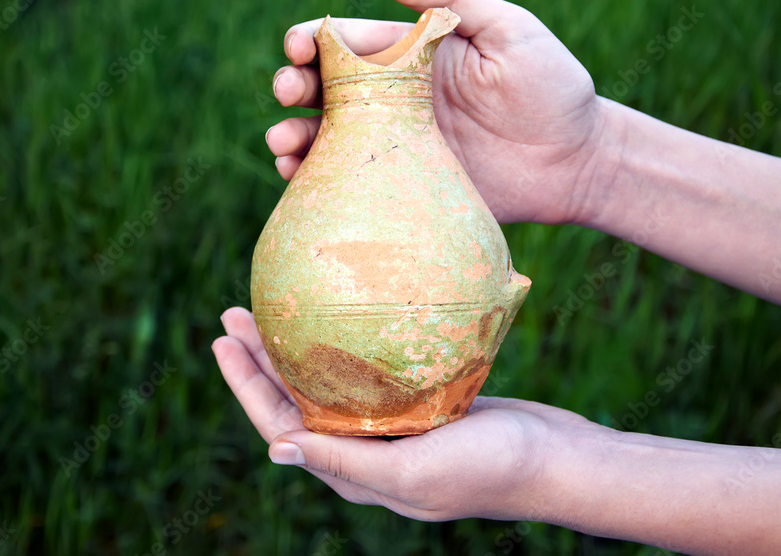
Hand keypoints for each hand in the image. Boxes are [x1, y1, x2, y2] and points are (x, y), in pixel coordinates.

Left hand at [213, 307, 594, 521]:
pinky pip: (369, 374)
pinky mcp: (423, 405)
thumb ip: (346, 461)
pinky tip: (342, 320)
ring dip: (297, 349)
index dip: (245, 385)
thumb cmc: (491, 468)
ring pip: (328, 384)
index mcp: (355, 471)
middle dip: (261, 359)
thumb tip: (273, 449)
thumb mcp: (413, 471)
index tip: (221, 339)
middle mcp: (367, 451)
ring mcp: (395, 428)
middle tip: (234, 312)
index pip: (281, 424)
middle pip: (296, 400)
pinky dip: (345, 347)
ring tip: (272, 308)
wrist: (559, 460)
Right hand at [265, 0, 608, 224]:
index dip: (312, 42)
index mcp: (412, 57)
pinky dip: (318, 182)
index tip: (297, 48)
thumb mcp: (509, 29)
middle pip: (325, 90)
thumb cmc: (551, 86)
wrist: (578, 160)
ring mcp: (397, 147)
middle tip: (285, 93)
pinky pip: (352, 185)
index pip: (348, 43)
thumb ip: (451, 0)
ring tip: (281, 142)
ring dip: (294, 137)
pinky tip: (299, 179)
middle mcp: (396, 101)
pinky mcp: (406, 188)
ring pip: (328, 139)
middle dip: (293, 87)